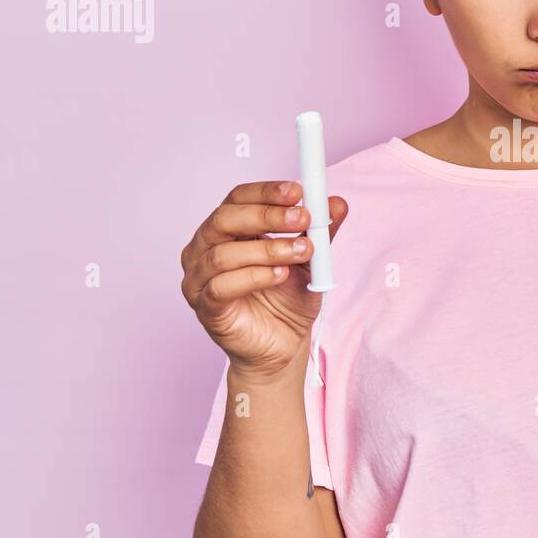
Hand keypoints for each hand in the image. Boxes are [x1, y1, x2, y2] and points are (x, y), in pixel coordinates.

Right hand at [179, 181, 348, 381]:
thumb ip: (320, 230)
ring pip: (223, 253)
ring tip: (300, 252)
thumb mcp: (310, 259)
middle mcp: (205, 249)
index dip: (266, 191)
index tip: (298, 191)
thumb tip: (338, 203)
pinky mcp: (205, 307)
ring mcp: (199, 278)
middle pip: (225, 219)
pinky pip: (221, 287)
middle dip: (268, 215)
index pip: (238, 198)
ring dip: (267, 249)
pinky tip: (280, 275)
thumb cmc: (287, 298)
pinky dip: (253, 277)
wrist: (283, 345)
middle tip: (303, 218)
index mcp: (227, 229)